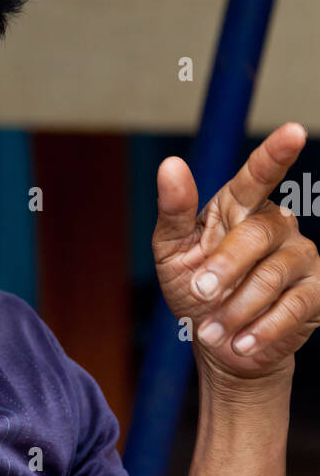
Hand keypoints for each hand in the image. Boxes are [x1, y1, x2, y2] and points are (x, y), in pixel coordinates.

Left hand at [153, 123, 319, 382]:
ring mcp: (301, 257)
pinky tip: (241, 343)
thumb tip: (171, 165)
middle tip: (201, 292)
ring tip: (211, 330)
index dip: (275, 153)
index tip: (292, 132)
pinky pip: (293, 307)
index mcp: (239, 207)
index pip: (258, 175)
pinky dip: (261, 329)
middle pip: (256, 235)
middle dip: (225, 268)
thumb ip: (174, 211)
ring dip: (235, 308)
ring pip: (272, 276)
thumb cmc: (196, 290)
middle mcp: (277, 225)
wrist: (221, 343)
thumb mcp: (173, 252)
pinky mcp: (316, 293)